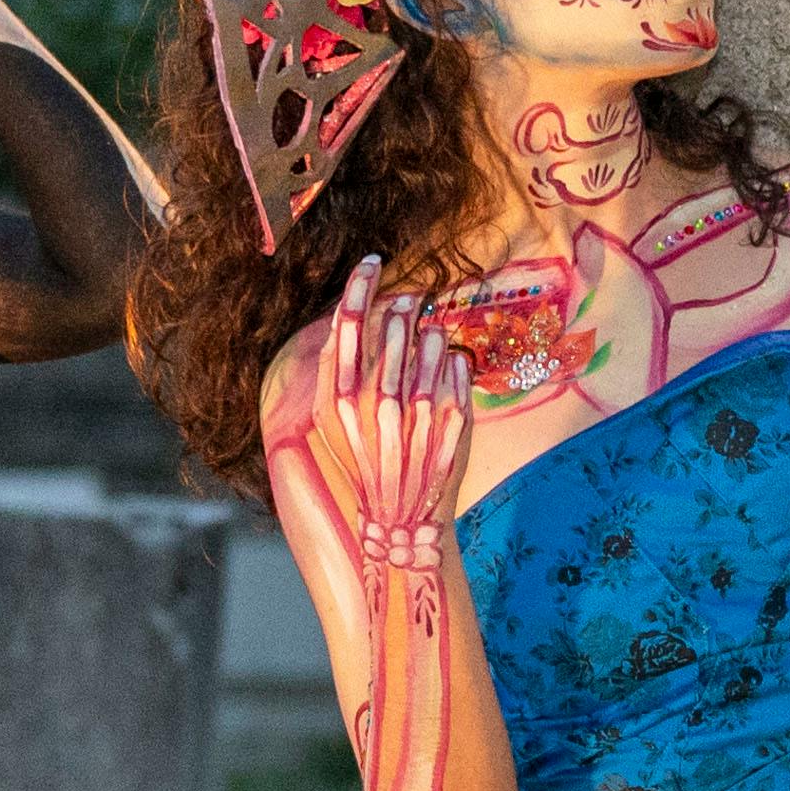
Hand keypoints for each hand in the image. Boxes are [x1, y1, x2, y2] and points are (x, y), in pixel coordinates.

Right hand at [310, 257, 477, 571]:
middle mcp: (379, 403)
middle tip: (409, 298)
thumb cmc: (359, 474)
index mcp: (340, 401)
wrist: (399, 528)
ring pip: (431, 342)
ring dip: (431, 331)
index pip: (349, 324)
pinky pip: (459, 369)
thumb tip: (345, 324)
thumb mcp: (330, 427)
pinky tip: (449, 361)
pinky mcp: (455, 424)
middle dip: (402, 305)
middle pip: (392, 327)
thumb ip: (333, 377)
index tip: (372, 262)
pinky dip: (455, 359)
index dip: (360, 286)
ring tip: (428, 335)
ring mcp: (420, 412)